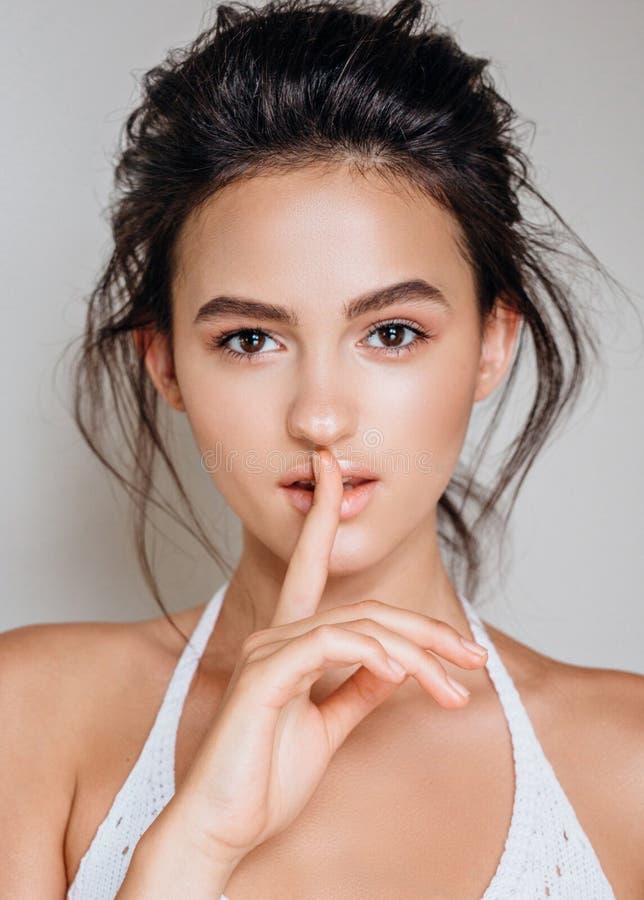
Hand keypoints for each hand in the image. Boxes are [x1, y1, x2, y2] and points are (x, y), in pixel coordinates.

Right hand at [156, 449, 487, 869]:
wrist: (222, 829)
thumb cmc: (266, 778)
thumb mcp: (329, 725)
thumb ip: (358, 689)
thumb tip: (394, 661)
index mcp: (290, 642)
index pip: (311, 564)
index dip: (323, 512)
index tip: (332, 467)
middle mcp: (277, 634)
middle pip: (369, 609)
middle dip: (429, 631)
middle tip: (474, 660)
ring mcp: (269, 651)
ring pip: (362, 626)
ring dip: (418, 656)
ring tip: (455, 690)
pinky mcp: (266, 675)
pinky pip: (332, 646)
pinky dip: (375, 655)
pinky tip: (403, 675)